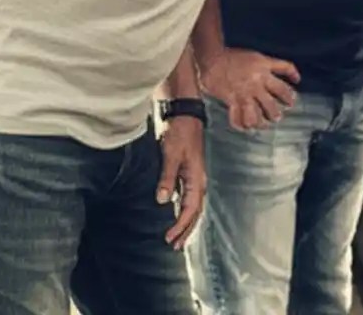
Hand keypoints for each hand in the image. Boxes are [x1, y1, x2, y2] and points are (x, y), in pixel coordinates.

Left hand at [157, 116, 205, 249]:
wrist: (185, 117)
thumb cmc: (179, 134)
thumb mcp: (171, 155)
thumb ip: (167, 178)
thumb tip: (163, 201)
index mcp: (197, 179)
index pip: (191, 209)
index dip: (181, 226)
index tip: (169, 238)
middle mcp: (199, 181)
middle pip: (195, 212)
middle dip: (186, 230)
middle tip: (174, 246)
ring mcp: (195, 178)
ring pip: (194, 207)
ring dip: (186, 223)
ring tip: (177, 238)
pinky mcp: (189, 175)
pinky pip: (190, 199)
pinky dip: (185, 212)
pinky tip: (177, 216)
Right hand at [199, 48, 299, 130]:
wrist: (213, 58)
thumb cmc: (236, 56)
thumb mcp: (260, 57)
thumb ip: (277, 66)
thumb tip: (296, 77)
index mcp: (264, 71)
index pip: (282, 87)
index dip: (289, 96)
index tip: (291, 101)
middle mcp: (256, 84)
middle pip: (270, 104)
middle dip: (275, 113)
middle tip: (277, 118)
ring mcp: (243, 93)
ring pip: (255, 113)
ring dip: (260, 122)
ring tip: (262, 125)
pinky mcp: (230, 99)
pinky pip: (237, 116)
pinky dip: (240, 124)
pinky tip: (244, 128)